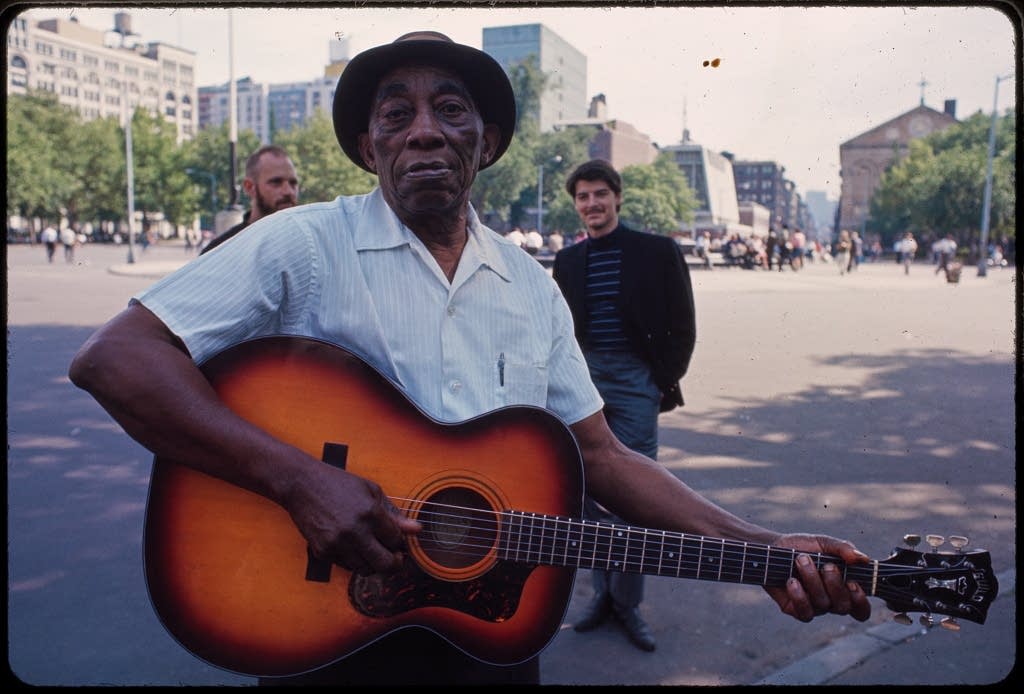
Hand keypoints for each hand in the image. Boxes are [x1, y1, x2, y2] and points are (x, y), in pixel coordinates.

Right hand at [284, 461, 420, 575]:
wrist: (302, 485)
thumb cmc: (339, 484)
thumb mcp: (371, 491)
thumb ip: (394, 514)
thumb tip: (416, 529)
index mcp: (371, 514)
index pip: (396, 541)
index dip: (400, 542)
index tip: (397, 540)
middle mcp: (355, 532)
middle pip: (385, 564)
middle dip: (394, 564)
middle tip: (394, 558)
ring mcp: (338, 544)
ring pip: (366, 569)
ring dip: (373, 563)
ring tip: (372, 550)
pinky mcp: (323, 552)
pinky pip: (346, 566)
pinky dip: (354, 561)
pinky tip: (354, 547)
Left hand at [764, 533, 871, 622]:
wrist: (772, 548)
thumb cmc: (803, 546)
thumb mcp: (824, 542)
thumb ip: (844, 548)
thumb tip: (863, 558)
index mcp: (844, 587)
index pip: (861, 608)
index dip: (861, 602)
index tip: (853, 583)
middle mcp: (831, 600)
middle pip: (843, 607)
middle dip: (835, 585)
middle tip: (827, 566)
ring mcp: (814, 607)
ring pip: (823, 605)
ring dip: (813, 580)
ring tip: (801, 560)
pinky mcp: (795, 609)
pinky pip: (804, 612)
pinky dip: (799, 596)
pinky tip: (792, 581)